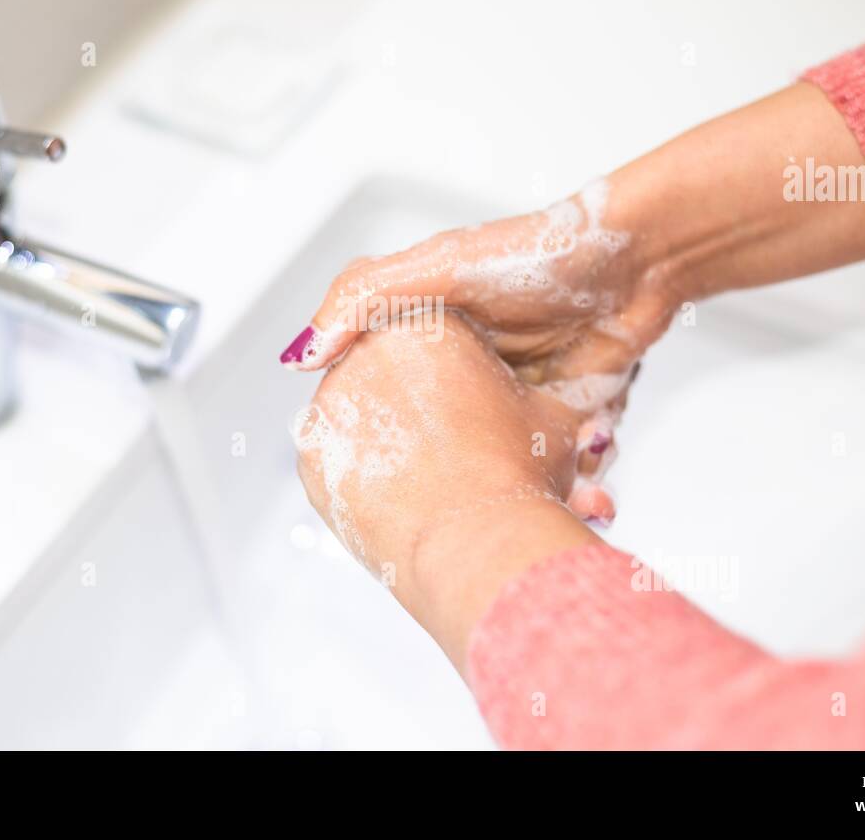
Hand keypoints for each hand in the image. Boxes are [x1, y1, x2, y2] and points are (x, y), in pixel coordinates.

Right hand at [282, 82, 864, 497]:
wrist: (642, 262)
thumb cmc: (540, 252)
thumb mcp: (438, 269)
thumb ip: (364, 299)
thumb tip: (299, 357)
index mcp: (425, 344)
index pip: (384, 404)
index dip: (384, 444)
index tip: (394, 484)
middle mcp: (468, 377)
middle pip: (448, 452)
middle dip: (468, 490)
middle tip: (482, 508)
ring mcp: (518, 401)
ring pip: (507, 468)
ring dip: (534, 493)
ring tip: (558, 500)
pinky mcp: (565, 417)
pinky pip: (560, 468)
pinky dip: (576, 482)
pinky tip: (592, 482)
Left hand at [292, 310, 600, 666]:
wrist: (476, 545)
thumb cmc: (516, 475)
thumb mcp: (553, 414)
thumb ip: (535, 392)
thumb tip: (534, 400)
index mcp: (426, 320)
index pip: (438, 332)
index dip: (465, 370)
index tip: (476, 399)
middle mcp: (366, 349)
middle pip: (394, 367)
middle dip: (423, 400)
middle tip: (457, 440)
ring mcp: (329, 404)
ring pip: (363, 411)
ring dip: (392, 434)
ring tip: (433, 471)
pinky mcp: (311, 457)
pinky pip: (338, 456)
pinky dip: (364, 472)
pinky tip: (401, 492)